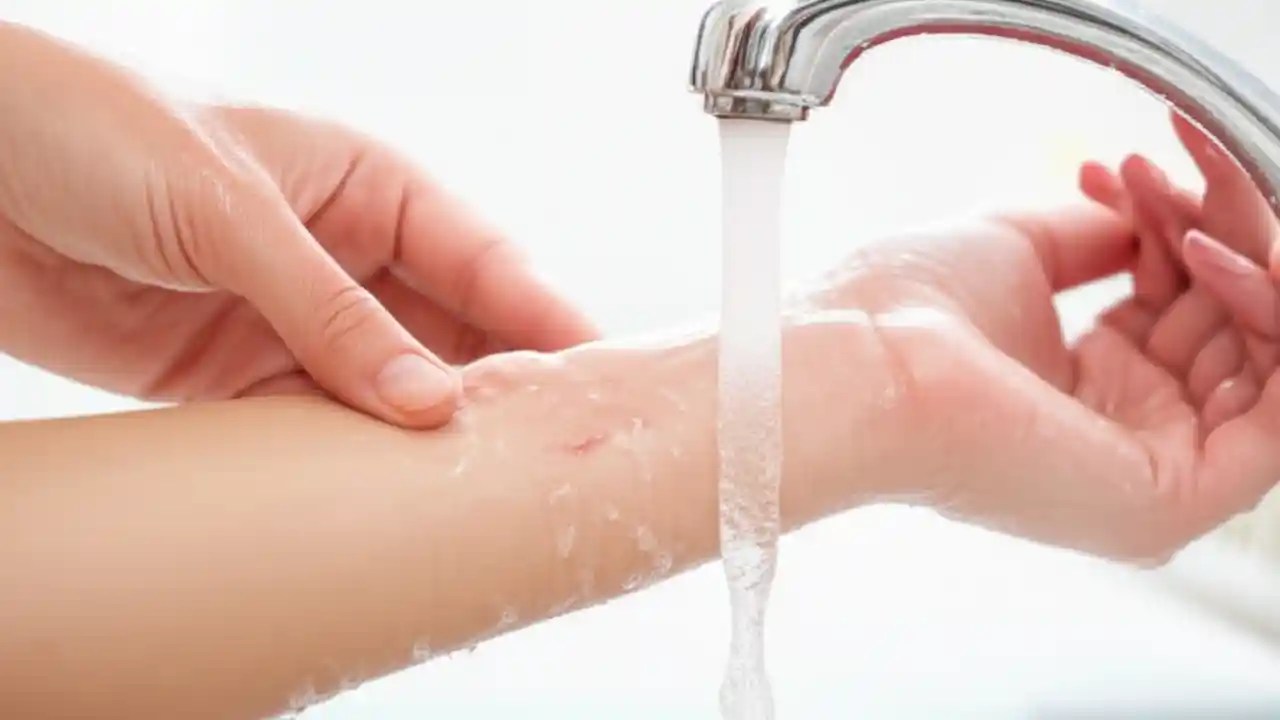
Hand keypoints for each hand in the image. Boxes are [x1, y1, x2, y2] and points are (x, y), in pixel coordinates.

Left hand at [0, 22, 595, 427]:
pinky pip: (316, 422)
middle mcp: (343, 253)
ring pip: (390, 388)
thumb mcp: (231, 211)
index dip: (546, 318)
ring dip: (426, 434)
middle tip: (548, 451)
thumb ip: (331, 313)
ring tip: (476, 484)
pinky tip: (384, 487)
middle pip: (451, 333)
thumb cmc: (95, 128)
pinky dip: (350, 457)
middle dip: (499, 389)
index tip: (599, 376)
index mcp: (367, 184)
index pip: (484, 259)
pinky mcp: (235, 372)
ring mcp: (293, 317)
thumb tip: (425, 401)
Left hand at [807, 114, 1279, 563]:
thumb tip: (1163, 215)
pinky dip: (1278, 330)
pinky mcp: (1169, 500)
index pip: (1178, 306)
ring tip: (1188, 220)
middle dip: (1214, 234)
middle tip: (1168, 172)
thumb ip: (1106, 237)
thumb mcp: (1023, 251)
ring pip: (1263, 364)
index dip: (1176, 228)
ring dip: (1247, 270)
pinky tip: (1236, 266)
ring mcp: (1146, 471)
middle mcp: (1119, 432)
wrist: (863, 361)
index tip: (1132, 170)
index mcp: (1079, 387)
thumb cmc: (905, 312)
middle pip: (1226, 326)